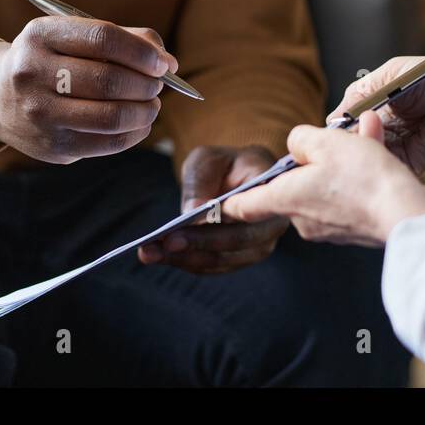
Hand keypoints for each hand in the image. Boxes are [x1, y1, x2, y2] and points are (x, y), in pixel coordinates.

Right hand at [0, 17, 177, 163]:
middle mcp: (33, 72)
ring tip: (151, 104)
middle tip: (158, 84)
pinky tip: (140, 123)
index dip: (141, 52)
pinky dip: (135, 133)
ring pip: (110, 116)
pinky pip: (107, 143)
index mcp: (41, 35)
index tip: (162, 62)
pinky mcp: (51, 145)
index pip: (102, 39)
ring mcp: (39, 113)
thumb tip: (168, 62)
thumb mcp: (73, 36)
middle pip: (108, 80)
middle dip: (146, 83)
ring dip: (144, 111)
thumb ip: (123, 39)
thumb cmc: (51, 60)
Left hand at [138, 145, 288, 272]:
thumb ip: (202, 181)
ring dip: (186, 260)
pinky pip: (216, 265)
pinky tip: (160, 257)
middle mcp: (273, 222)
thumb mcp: (209, 159)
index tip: (181, 230)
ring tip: (151, 254)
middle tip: (165, 244)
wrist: (233, 176)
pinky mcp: (243, 257)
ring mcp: (261, 243)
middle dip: (198, 246)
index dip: (217, 226)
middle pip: (238, 243)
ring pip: (225, 260)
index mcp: (272, 190)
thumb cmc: (223, 163)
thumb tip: (194, 213)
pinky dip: (188, 263)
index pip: (248, 214)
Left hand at [222, 113, 424, 246]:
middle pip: (290, 189)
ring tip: (365, 140)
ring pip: (324, 189)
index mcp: (285, 198)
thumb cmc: (363, 178)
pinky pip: (347, 198)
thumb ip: (301, 139)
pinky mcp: (354, 231)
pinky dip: (357, 179)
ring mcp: (328, 229)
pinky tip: (378, 156)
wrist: (407, 214)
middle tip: (330, 143)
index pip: (242, 206)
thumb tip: (298, 147)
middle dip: (307, 164)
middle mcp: (302, 220)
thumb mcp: (326, 141)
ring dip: (338, 166)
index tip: (215, 200)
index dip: (228, 200)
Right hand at [331, 56, 424, 174]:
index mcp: (378, 100)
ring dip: (363, 151)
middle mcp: (385, 123)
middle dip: (347, 141)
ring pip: (369, 152)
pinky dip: (378, 163)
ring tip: (362, 144)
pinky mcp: (411, 160)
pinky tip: (373, 157)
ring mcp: (398, 143)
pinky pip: (388, 164)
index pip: (347, 116)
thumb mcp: (390, 76)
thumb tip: (333, 119)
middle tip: (344, 141)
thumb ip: (359, 94)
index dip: (338, 125)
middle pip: (355, 137)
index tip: (328, 132)